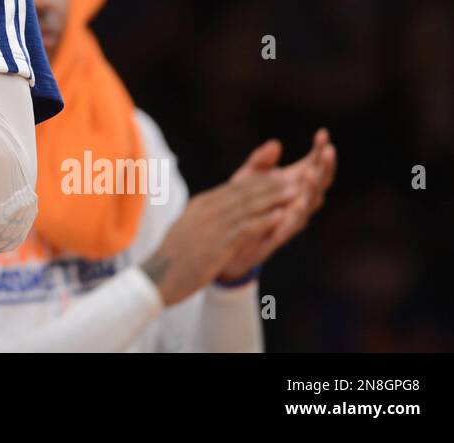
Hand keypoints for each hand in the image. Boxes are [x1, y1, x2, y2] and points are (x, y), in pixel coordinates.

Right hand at [142, 142, 298, 305]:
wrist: (158, 276)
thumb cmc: (174, 257)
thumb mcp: (188, 228)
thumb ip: (204, 217)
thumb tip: (217, 211)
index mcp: (201, 205)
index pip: (235, 188)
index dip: (259, 182)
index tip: (278, 176)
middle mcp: (208, 210)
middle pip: (245, 193)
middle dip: (271, 185)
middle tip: (294, 179)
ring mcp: (213, 225)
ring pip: (249, 206)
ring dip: (274, 198)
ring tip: (295, 192)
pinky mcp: (218, 243)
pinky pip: (246, 228)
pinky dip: (265, 220)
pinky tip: (281, 216)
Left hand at [217, 128, 336, 280]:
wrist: (227, 235)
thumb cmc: (242, 203)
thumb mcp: (248, 177)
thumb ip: (260, 161)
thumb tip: (276, 144)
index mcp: (293, 183)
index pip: (314, 164)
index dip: (320, 150)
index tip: (323, 133)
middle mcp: (298, 199)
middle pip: (320, 181)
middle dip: (325, 166)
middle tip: (329, 150)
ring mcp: (292, 216)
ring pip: (310, 202)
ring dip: (314, 188)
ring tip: (313, 172)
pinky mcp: (280, 233)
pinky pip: (292, 224)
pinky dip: (297, 213)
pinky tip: (298, 202)